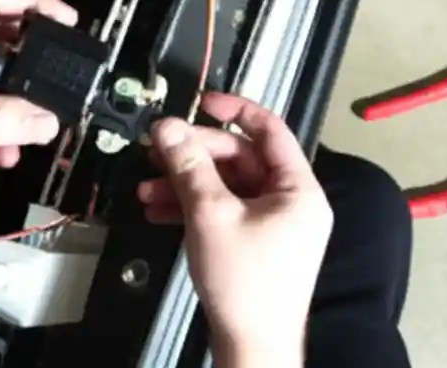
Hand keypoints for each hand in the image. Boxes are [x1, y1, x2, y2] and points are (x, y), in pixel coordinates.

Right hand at [137, 93, 332, 366]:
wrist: (252, 347)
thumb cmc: (246, 287)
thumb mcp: (210, 215)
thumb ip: (188, 166)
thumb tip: (167, 128)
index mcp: (299, 189)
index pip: (270, 130)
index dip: (235, 109)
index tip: (202, 102)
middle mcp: (292, 203)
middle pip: (241, 159)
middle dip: (195, 154)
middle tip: (158, 149)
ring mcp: (275, 226)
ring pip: (227, 187)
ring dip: (186, 183)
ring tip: (147, 186)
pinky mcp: (256, 245)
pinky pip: (224, 212)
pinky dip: (193, 208)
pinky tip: (159, 210)